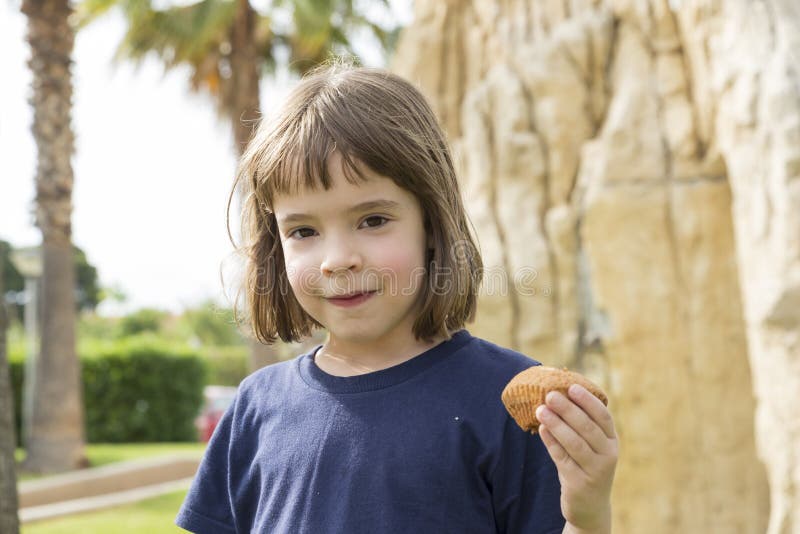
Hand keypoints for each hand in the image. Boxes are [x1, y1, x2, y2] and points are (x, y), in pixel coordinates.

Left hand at [535, 384, 617, 532]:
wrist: (590, 508)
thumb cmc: (586, 468)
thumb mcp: (591, 448)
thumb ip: (580, 426)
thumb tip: (556, 396)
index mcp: (612, 442)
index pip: (603, 417)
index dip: (588, 400)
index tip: (572, 386)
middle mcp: (608, 455)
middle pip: (587, 428)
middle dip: (568, 409)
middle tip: (550, 395)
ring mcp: (595, 471)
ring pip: (574, 443)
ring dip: (556, 424)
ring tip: (540, 410)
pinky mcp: (579, 483)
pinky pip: (562, 458)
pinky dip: (551, 442)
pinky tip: (541, 429)